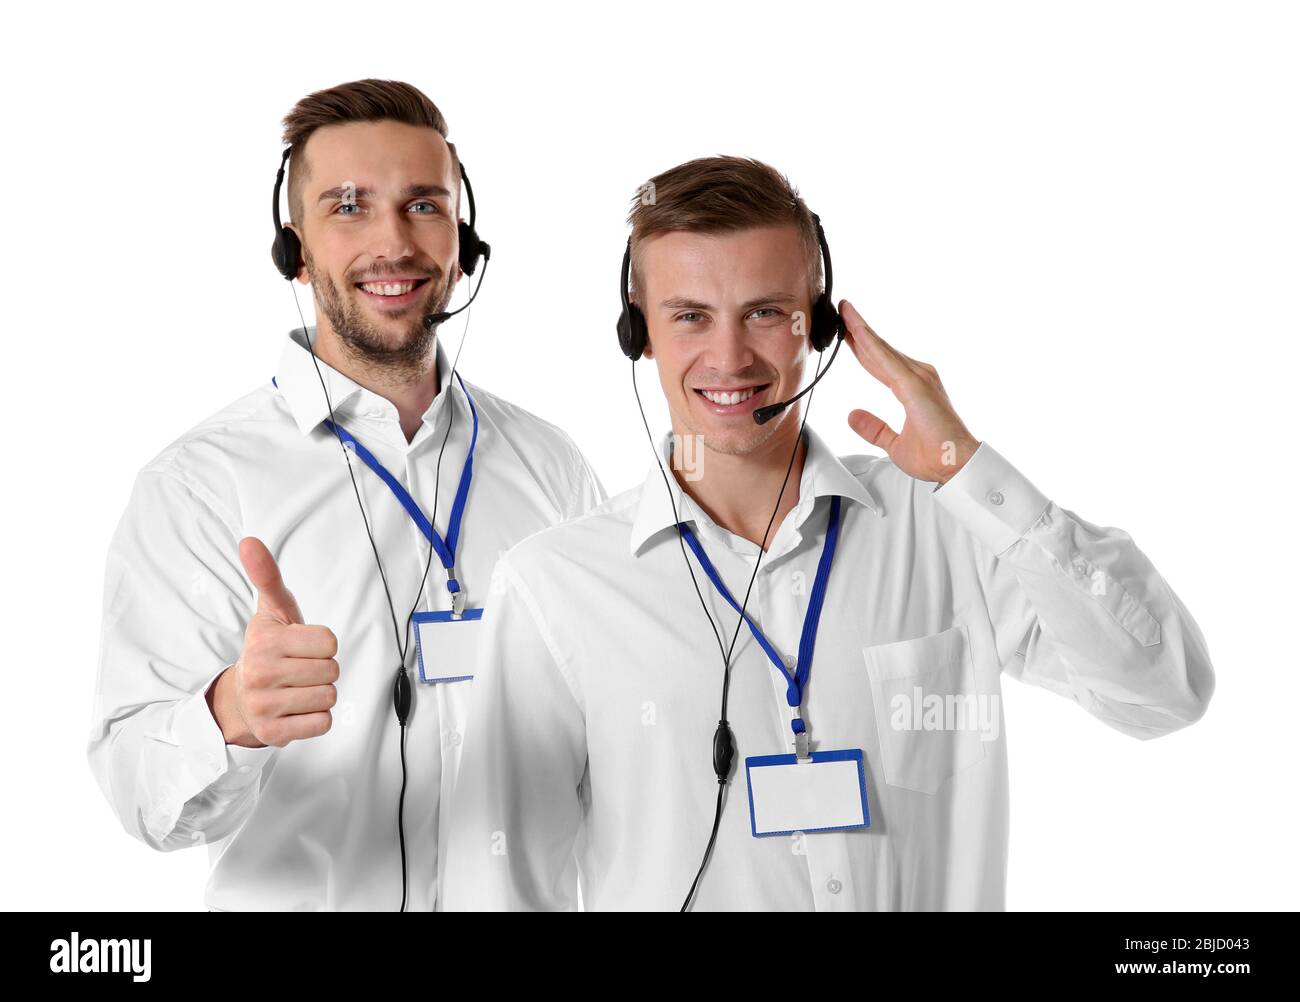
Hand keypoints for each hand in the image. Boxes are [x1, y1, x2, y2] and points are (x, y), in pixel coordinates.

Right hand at [209, 538, 338, 747]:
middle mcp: (261, 674)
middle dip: (321, 669)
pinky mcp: (273, 734)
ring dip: (320, 694)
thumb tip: (249, 540)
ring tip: (296, 689)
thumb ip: (267, 576)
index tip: (301, 647)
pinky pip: (323, 723)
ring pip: (330, 697)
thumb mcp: (272, 610)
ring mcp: (265, 707)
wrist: (240, 698)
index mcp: (265, 642)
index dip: (322, 645)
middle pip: (332, 671)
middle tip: (297, 669)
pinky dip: (316, 718)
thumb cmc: (268, 649)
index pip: (330, 643)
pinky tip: (296, 709)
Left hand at [838, 299, 979, 484]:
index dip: (861, 347)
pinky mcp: (915, 384)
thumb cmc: (935, 456)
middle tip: (842, 310)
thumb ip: (874, 428)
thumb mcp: (894, 444)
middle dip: (858, 330)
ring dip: (861, 329)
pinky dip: (870, 344)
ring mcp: (917, 377)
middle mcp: (917, 376)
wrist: (955, 465)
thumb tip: (853, 416)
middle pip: (879, 349)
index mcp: (912, 388)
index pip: (879, 363)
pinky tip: (857, 331)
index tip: (845, 332)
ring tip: (845, 310)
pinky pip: (886, 360)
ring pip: (881, 348)